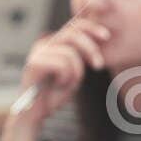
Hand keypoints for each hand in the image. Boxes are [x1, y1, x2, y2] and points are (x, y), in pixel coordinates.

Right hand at [0, 19, 110, 140]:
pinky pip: (62, 65)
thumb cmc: (54, 94)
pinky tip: (56, 86)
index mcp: (53, 43)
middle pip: (73, 34)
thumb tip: (96, 40)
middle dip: (90, 49)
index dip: (92, 28)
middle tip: (98, 66)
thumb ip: (80, 56)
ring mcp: (37, 52)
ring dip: (75, 73)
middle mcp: (43, 43)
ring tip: (65, 84)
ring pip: (70, 53)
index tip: (106, 37)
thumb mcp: (74, 72)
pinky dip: (65, 78)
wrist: (36, 114)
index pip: (74, 25)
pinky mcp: (34, 63)